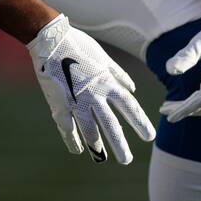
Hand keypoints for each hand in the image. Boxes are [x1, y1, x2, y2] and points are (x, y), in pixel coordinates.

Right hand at [27, 15, 155, 163]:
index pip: (129, 107)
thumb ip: (118, 75)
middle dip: (119, 144)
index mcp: (107, 83)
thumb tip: (132, 88)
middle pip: (110, 125)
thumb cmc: (79, 46)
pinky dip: (71, 138)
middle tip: (126, 160)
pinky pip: (66, 126)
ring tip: (101, 159)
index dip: (140, 123)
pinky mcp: (58, 104)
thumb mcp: (104, 58)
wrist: (50, 40)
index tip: (149, 137)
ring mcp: (75, 101)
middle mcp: (94, 95)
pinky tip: (77, 149)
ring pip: (88, 129)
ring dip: (95, 146)